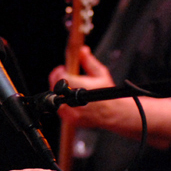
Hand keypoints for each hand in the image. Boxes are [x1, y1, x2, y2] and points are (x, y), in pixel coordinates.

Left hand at [48, 46, 170, 148]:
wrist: (115, 113)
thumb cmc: (108, 93)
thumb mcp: (100, 73)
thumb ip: (88, 61)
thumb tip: (82, 50)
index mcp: (81, 87)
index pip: (61, 77)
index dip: (60, 71)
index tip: (63, 69)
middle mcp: (74, 101)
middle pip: (55, 88)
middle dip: (58, 81)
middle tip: (65, 77)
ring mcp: (72, 113)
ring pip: (56, 99)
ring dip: (60, 92)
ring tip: (69, 88)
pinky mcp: (71, 120)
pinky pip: (60, 110)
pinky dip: (62, 103)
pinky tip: (71, 99)